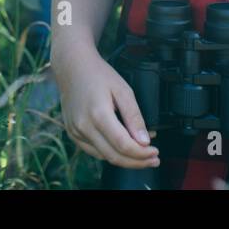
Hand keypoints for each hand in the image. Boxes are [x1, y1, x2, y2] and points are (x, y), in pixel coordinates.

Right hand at [53, 45, 158, 169]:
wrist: (73, 67)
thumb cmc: (99, 75)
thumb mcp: (123, 90)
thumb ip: (134, 117)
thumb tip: (145, 141)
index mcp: (98, 115)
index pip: (123, 145)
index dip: (142, 153)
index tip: (155, 153)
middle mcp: (84, 126)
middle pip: (114, 156)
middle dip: (137, 162)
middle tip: (154, 160)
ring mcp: (76, 131)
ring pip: (104, 157)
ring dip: (125, 160)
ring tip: (142, 155)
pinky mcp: (72, 133)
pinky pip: (94, 151)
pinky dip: (110, 153)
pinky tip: (122, 148)